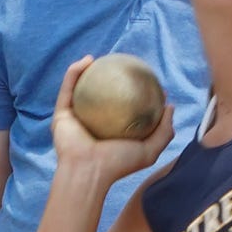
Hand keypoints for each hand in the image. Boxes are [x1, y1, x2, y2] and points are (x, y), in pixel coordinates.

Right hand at [52, 57, 175, 193]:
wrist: (88, 173)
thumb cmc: (118, 165)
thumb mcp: (149, 151)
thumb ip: (164, 131)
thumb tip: (170, 106)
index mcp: (111, 132)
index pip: (123, 107)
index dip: (133, 91)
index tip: (144, 78)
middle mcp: (93, 124)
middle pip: (101, 96)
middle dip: (108, 78)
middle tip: (121, 65)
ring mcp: (76, 119)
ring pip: (81, 88)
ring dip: (88, 70)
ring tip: (102, 58)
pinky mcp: (61, 114)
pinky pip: (68, 88)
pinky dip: (75, 72)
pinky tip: (88, 60)